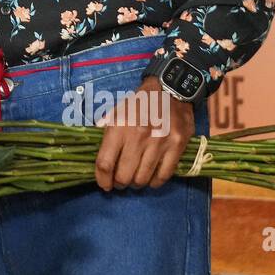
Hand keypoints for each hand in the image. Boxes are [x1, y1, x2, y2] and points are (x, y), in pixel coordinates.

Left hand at [94, 75, 194, 190]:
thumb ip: (105, 132)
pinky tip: (151, 178)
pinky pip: (163, 176)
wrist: (169, 89)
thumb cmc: (139, 103)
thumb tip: (97, 154)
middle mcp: (138, 137)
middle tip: (121, 181)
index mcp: (119, 128)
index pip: (105, 164)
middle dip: (119, 183)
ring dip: (137, 184)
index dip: (102, 179)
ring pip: (143, 179)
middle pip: (123, 176)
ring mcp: (159, 143)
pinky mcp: (176, 147)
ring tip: (135, 179)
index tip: (104, 185)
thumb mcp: (116, 112)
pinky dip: (155, 182)